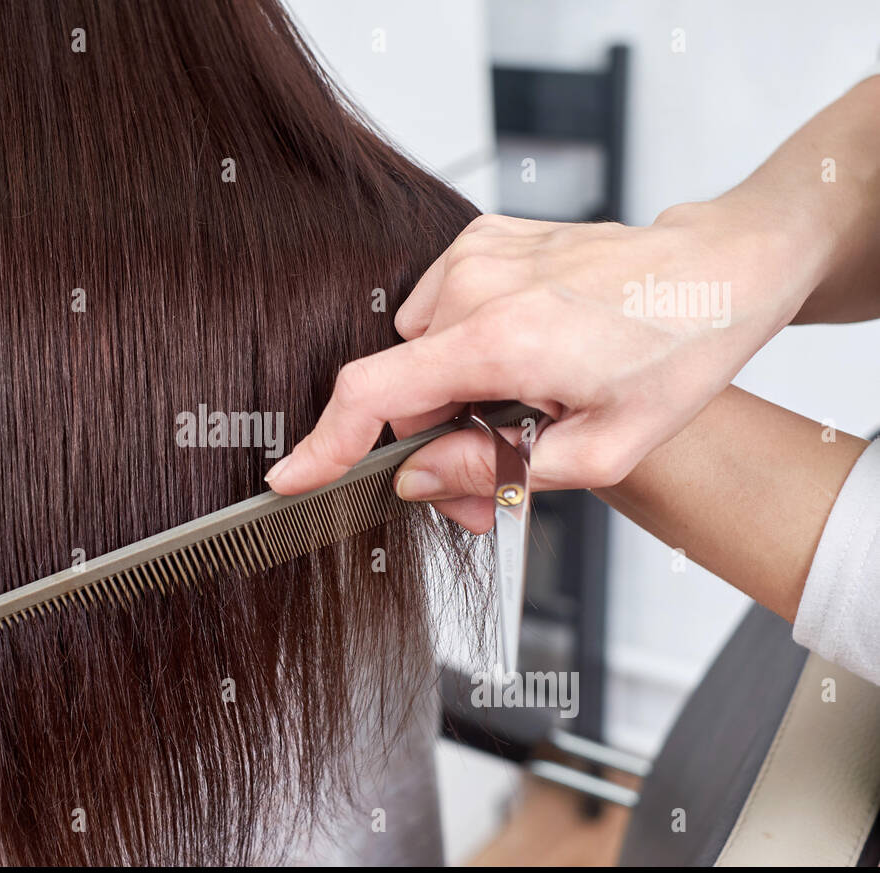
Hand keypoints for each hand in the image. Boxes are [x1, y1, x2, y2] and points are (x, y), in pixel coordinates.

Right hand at [264, 203, 823, 532]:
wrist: (720, 268)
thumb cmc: (678, 352)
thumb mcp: (601, 449)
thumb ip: (495, 469)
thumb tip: (417, 478)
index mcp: (501, 340)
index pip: (373, 395)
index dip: (325, 445)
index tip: (293, 478)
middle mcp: (475, 286)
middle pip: (399, 388)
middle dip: (428, 449)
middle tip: (487, 489)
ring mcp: (477, 255)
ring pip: (418, 354)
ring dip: (448, 401)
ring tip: (516, 421)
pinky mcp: (484, 240)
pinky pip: (439, 313)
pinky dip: (462, 352)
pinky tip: (518, 364)